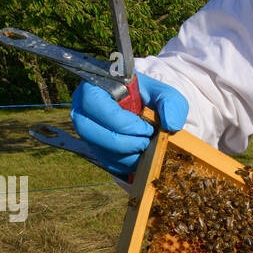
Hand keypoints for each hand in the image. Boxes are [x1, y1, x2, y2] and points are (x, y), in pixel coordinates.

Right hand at [70, 71, 188, 177]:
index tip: (147, 128)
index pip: (95, 106)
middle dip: (124, 143)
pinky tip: (141, 154)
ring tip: (146, 146)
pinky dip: (128, 163)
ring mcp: (87, 131)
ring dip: (128, 155)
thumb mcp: (164, 93)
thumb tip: (170, 125)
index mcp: (93, 89)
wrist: (144, 107)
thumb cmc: (149, 97)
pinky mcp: (96, 148)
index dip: (122, 122)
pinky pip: (107, 163)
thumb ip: (171, 103)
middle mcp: (82, 111)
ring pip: (99, 150)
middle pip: (91, 132)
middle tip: (146, 142)